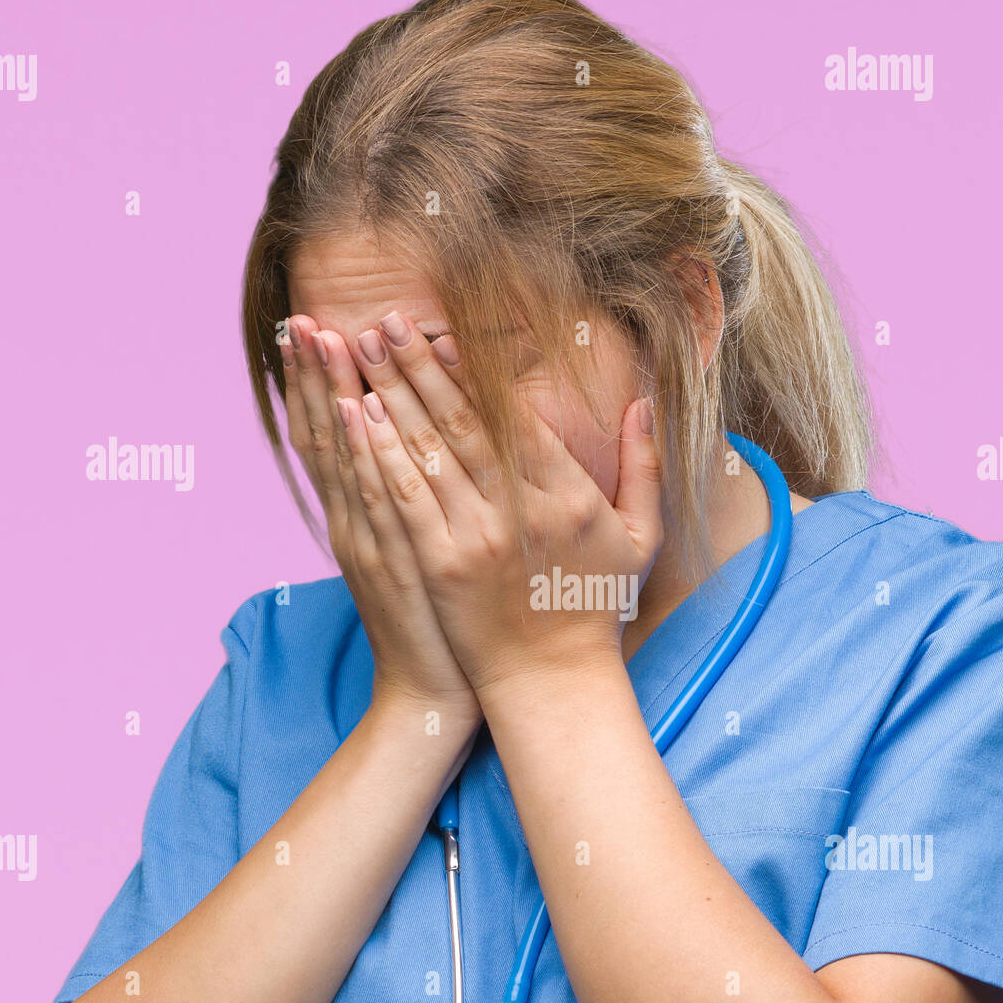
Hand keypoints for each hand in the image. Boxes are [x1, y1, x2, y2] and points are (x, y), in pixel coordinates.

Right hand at [279, 315, 481, 731]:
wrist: (432, 691)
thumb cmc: (439, 619)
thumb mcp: (415, 552)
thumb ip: (408, 502)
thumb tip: (415, 448)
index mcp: (359, 517)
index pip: (331, 438)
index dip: (318, 386)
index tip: (309, 331)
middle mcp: (354, 523)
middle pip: (327, 436)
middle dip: (315, 376)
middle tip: (303, 317)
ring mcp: (370, 542)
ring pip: (345, 458)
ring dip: (332, 396)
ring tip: (322, 338)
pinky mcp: (395, 564)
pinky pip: (379, 500)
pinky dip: (365, 457)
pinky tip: (359, 413)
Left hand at [339, 310, 663, 697]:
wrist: (552, 683)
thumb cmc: (594, 609)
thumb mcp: (639, 537)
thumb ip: (644, 466)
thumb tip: (646, 401)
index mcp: (570, 495)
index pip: (515, 415)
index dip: (476, 370)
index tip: (446, 332)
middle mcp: (523, 509)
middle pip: (463, 420)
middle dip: (420, 365)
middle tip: (387, 319)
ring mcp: (478, 537)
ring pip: (428, 449)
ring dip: (390, 392)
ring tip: (361, 349)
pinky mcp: (442, 564)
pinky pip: (406, 495)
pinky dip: (380, 451)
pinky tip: (356, 414)